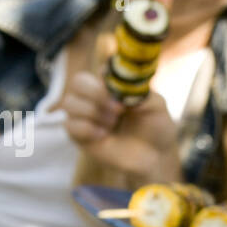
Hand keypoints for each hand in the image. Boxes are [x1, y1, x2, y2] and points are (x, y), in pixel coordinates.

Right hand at [54, 71, 179, 182]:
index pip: (100, 70)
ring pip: (69, 103)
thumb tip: (124, 87)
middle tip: (118, 109)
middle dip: (95, 93)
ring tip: (113, 123)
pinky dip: (87, 128)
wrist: (155, 156)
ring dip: (93, 112)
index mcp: (113, 85)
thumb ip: (143, 94)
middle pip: (77, 82)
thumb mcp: (157, 107)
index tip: (122, 92)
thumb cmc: (155, 127)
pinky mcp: (80, 136)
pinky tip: (104, 135)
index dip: (107, 78)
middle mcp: (95, 97)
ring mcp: (85, 116)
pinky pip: (69, 125)